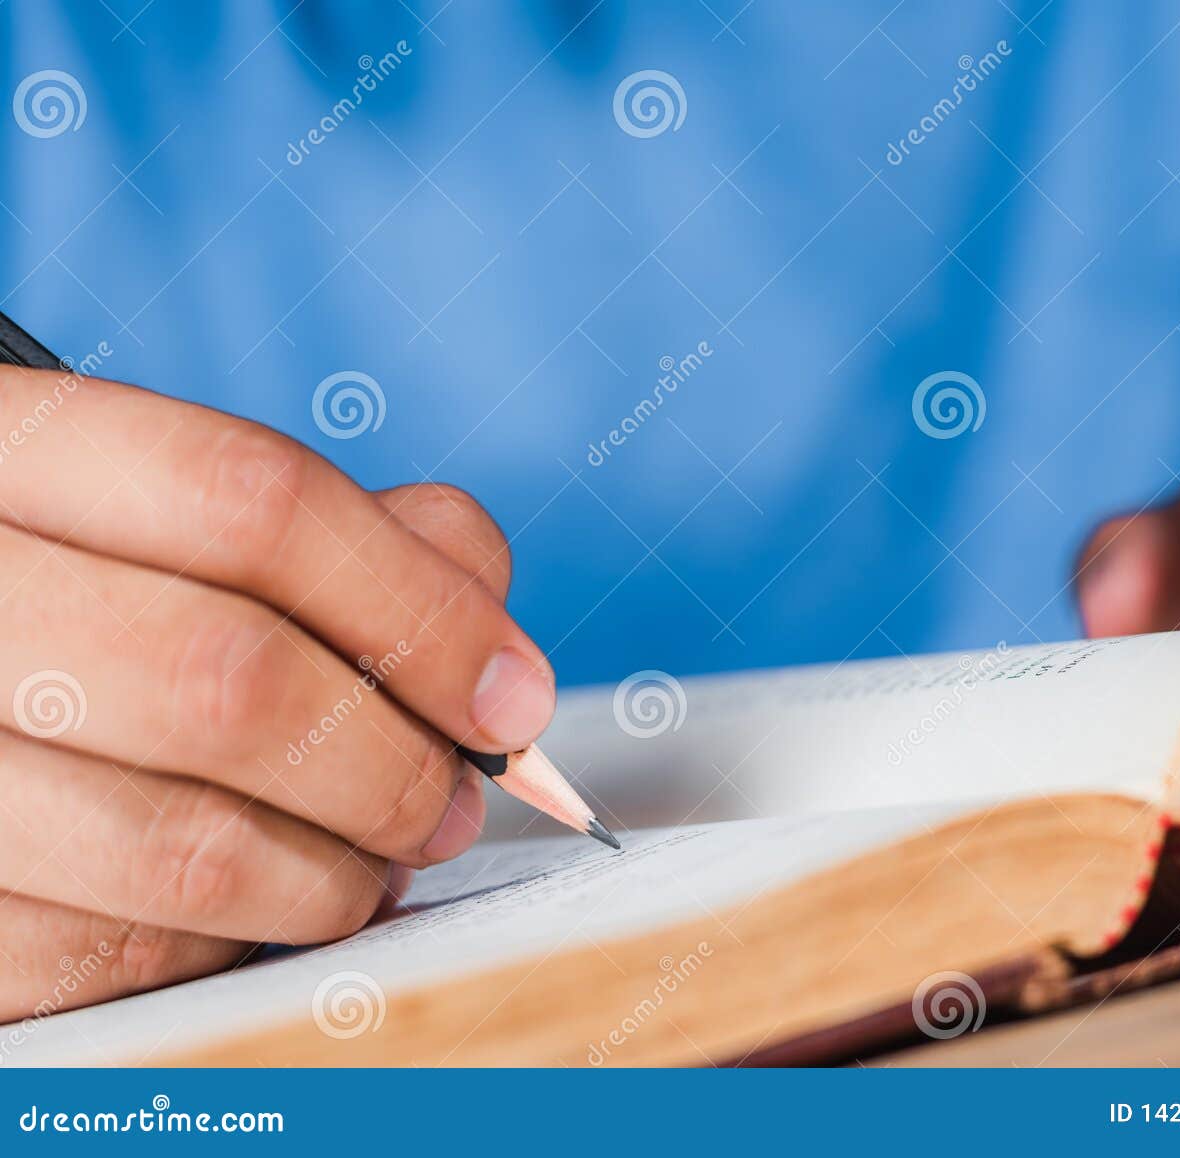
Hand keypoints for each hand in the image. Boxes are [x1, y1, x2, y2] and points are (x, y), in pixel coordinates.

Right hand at [0, 369, 551, 1019]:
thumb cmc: (108, 603)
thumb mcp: (203, 525)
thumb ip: (368, 543)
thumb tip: (498, 662)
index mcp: (20, 455)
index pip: (255, 504)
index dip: (422, 608)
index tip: (515, 698)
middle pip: (233, 681)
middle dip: (397, 765)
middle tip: (459, 804)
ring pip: (188, 848)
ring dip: (338, 874)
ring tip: (379, 861)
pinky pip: (124, 956)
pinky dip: (236, 942)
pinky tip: (262, 903)